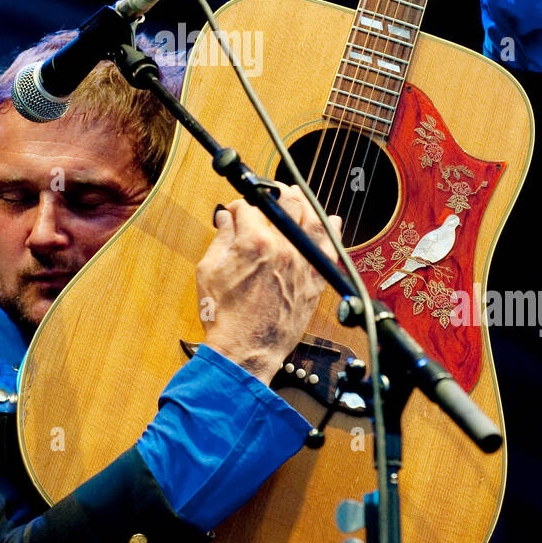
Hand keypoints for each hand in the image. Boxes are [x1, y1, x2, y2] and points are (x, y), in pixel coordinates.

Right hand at [196, 185, 341, 386]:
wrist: (244, 350)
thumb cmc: (224, 316)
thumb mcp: (209, 271)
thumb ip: (220, 239)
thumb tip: (225, 218)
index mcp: (254, 243)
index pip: (248, 208)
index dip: (239, 206)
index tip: (235, 212)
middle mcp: (283, 249)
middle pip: (286, 204)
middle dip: (276, 192)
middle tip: (270, 193)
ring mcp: (302, 265)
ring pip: (313, 220)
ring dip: (306, 203)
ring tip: (298, 197)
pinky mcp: (314, 282)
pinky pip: (330, 251)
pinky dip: (332, 233)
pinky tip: (332, 222)